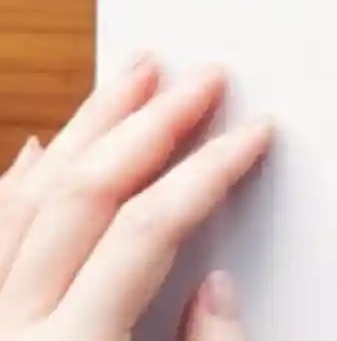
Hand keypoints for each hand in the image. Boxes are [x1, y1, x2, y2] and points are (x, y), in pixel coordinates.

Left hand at [0, 58, 270, 339]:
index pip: (150, 228)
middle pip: (86, 192)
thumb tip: (217, 287)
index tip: (251, 135)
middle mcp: (12, 324)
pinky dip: (19, 179)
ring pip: (29, 195)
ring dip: (88, 127)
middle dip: (154, 123)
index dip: (210, 171)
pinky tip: (43, 149)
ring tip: (130, 81)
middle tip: (200, 81)